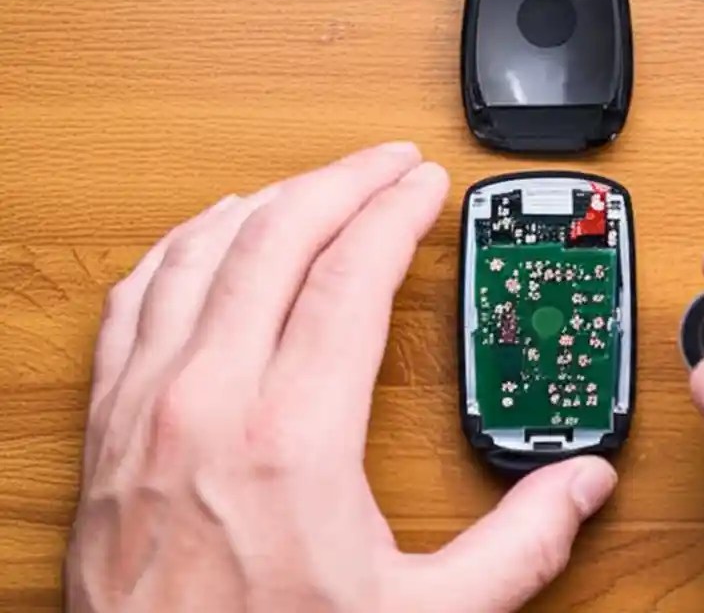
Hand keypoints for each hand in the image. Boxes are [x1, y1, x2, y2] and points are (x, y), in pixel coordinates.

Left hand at [67, 142, 616, 612]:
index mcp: (294, 436)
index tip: (425, 186)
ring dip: (265, 203)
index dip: (396, 214)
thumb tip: (582, 488)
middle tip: (386, 165)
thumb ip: (517, 548)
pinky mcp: (110, 425)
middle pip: (276, 237)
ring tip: (313, 187)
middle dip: (340, 182)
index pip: (351, 276)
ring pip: (200, 252)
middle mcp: (209, 401)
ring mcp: (147, 406)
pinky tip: (211, 239)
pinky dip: (182, 247)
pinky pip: (136, 296)